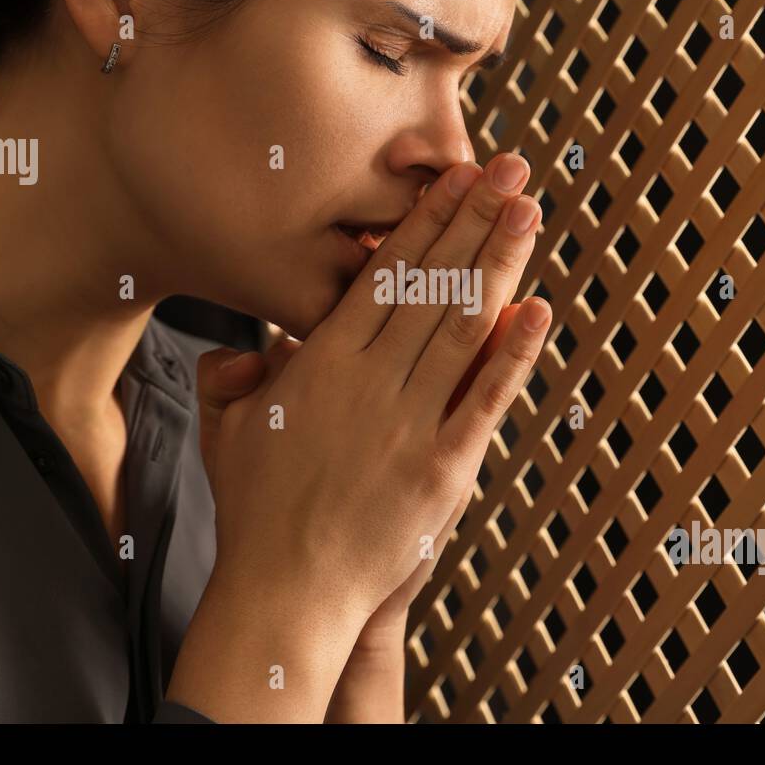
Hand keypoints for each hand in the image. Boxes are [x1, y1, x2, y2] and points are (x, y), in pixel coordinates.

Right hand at [168, 153, 549, 721]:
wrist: (284, 595)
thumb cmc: (255, 511)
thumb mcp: (226, 430)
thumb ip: (232, 375)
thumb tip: (252, 344)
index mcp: (320, 363)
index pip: (383, 274)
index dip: (425, 222)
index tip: (455, 179)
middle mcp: (367, 382)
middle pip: (430, 284)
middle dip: (473, 220)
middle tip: (509, 169)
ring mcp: (408, 425)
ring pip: (461, 326)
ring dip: (499, 265)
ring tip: (527, 213)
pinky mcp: (441, 471)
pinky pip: (483, 401)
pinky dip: (514, 355)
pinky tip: (537, 311)